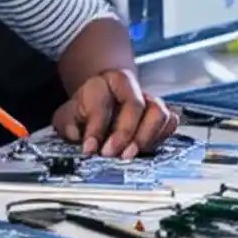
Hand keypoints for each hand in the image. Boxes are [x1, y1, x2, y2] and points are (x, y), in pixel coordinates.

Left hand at [53, 69, 178, 158]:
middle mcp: (133, 88)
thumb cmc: (88, 107)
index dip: (95, 128)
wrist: (106, 96)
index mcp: (106, 81)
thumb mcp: (69, 113)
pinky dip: (159, 139)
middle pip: (136, 105)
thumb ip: (67, 124)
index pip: (103, 102)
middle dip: (123, 133)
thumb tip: (76, 135)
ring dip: (145, 138)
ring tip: (128, 155)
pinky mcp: (162, 115)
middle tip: (110, 154)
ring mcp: (150, 100)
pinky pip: (170, 124)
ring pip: (158, 113)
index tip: (89, 148)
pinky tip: (143, 151)